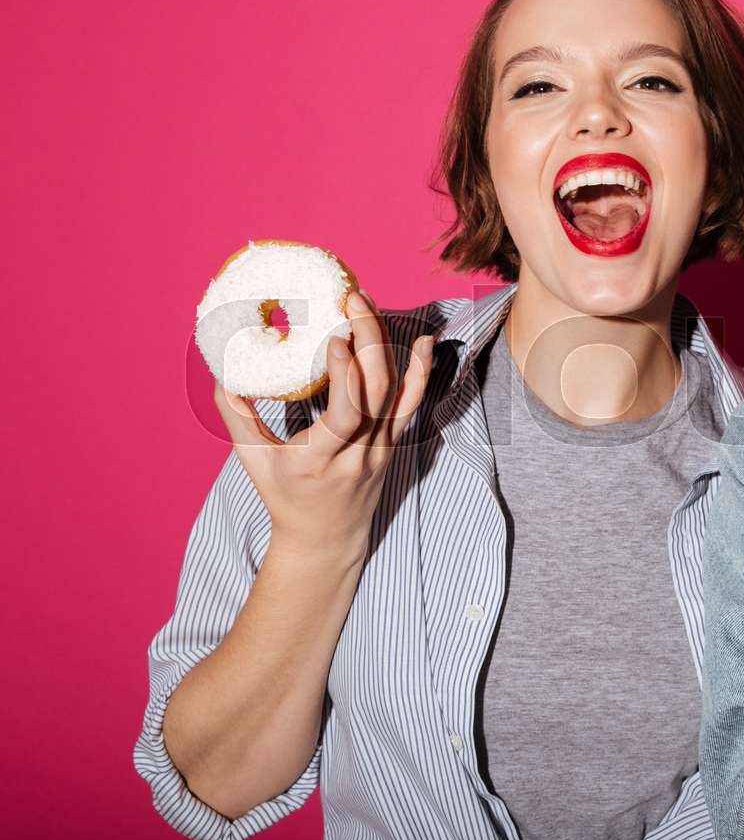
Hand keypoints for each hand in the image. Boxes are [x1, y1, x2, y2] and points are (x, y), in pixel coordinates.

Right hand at [213, 291, 433, 554]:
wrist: (326, 539)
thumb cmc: (286, 496)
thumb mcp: (253, 461)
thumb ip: (238, 417)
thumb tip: (223, 371)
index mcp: (320, 459)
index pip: (346, 414)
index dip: (347, 374)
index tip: (336, 336)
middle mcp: (358, 454)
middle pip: (378, 392)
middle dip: (369, 340)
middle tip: (353, 300)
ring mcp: (382, 449)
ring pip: (399, 393)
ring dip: (389, 345)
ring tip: (372, 306)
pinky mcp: (394, 444)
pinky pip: (412, 404)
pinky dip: (420, 371)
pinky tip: (424, 341)